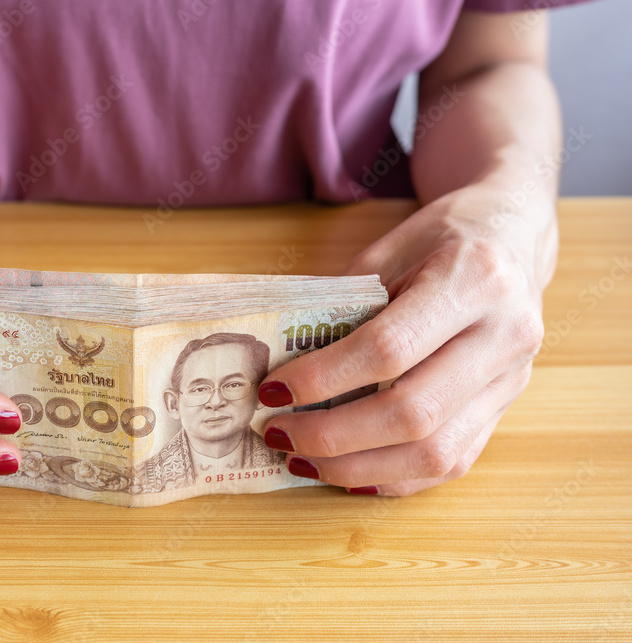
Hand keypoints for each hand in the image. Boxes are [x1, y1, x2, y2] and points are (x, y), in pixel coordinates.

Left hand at [259, 186, 553, 495]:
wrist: (513, 236)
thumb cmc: (439, 239)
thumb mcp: (388, 250)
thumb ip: (342, 303)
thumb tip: (282, 365)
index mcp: (474, 281)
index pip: (388, 348)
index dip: (323, 378)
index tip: (273, 390)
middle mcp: (504, 336)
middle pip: (413, 413)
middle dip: (334, 435)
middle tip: (278, 434)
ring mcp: (512, 379)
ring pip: (436, 453)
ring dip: (358, 467)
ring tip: (303, 461)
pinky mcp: (506, 409)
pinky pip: (451, 463)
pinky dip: (392, 476)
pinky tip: (346, 472)